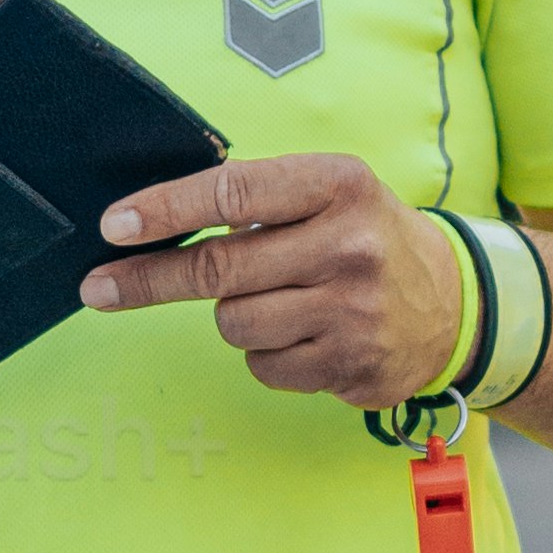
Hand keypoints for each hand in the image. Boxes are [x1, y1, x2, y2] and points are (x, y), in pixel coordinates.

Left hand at [82, 153, 471, 406]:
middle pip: (218, 268)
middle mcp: (350, 246)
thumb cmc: (366, 237)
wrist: (454, 304)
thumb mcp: (330, 192)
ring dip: (234, 315)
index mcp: (339, 186)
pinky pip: (263, 366)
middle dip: (148, 279)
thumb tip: (157, 223)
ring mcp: (353, 312)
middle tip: (99, 286)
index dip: (165, 210)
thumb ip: (259, 200)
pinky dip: (267, 353)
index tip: (115, 226)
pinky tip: (304, 335)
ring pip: (234, 323)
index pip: (233, 193)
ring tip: (276, 300)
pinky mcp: (351, 366)